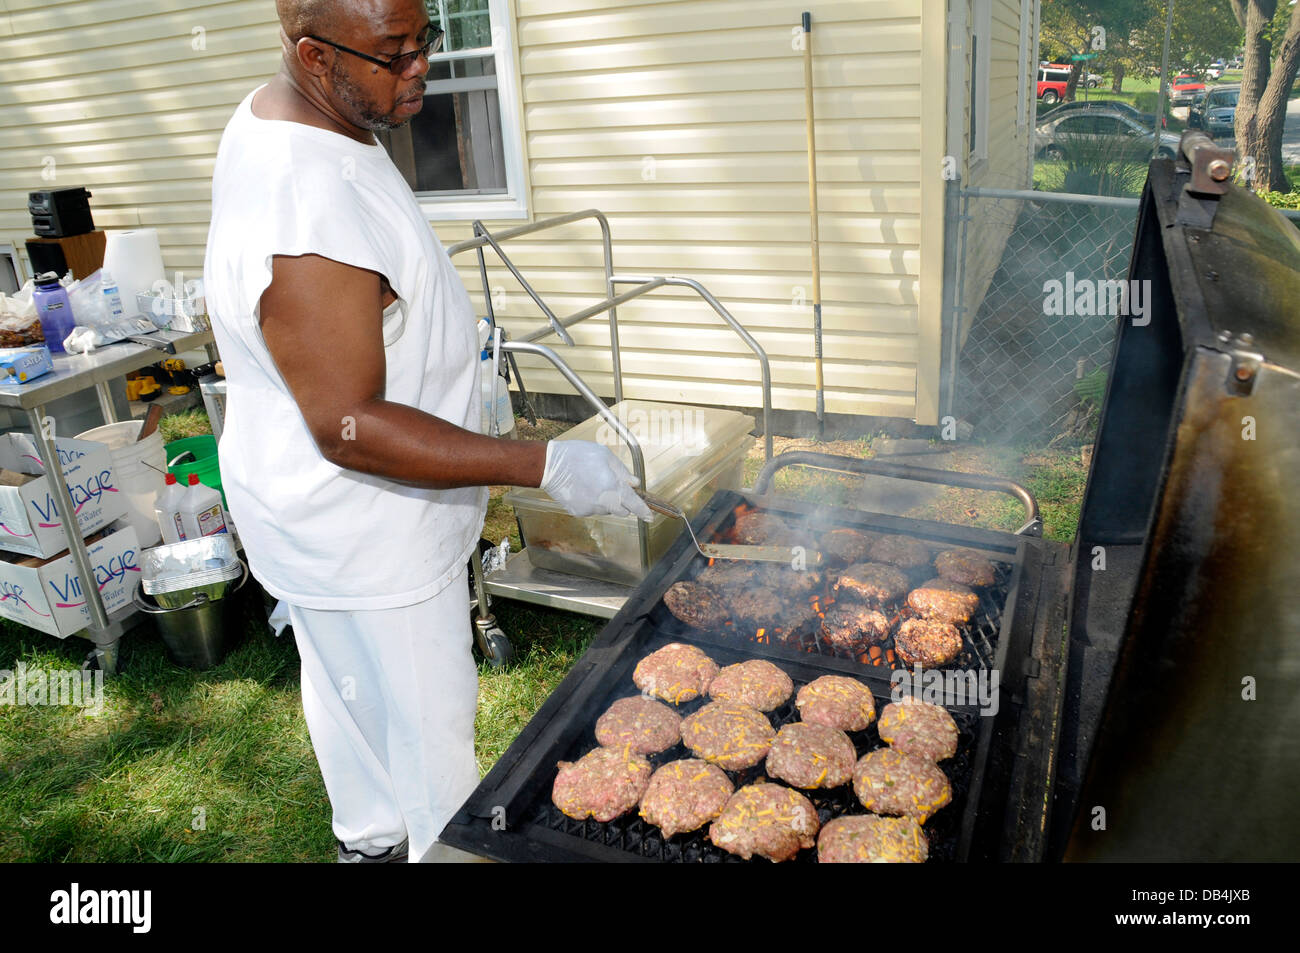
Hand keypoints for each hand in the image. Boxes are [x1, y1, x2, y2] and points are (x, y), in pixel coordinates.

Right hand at [539, 440, 653, 519]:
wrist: (549, 465)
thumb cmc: (577, 455)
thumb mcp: (605, 456)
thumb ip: (622, 471)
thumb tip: (634, 483)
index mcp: (612, 487)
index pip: (634, 504)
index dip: (644, 511)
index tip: (651, 517)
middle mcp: (602, 502)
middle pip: (622, 510)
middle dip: (623, 502)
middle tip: (613, 486)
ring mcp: (589, 509)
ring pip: (606, 509)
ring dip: (606, 500)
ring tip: (592, 482)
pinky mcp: (578, 512)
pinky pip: (592, 509)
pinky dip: (592, 501)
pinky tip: (582, 487)